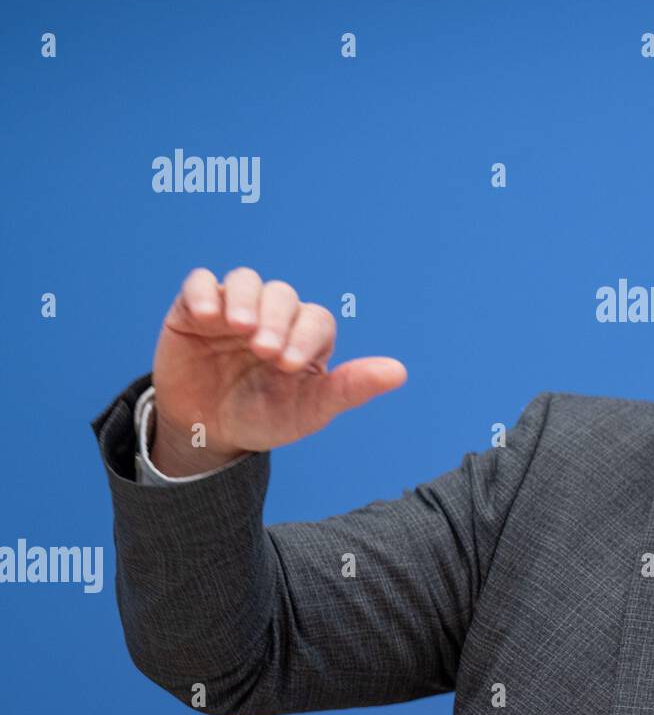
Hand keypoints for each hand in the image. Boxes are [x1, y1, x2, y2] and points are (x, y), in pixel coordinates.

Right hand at [148, 266, 406, 475]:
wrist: (208, 434)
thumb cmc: (265, 418)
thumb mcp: (308, 410)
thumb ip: (350, 388)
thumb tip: (399, 372)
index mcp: (306, 336)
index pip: (316, 319)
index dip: (306, 336)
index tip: (288, 366)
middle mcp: (273, 316)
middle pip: (283, 296)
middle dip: (276, 320)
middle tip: (264, 351)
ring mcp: (235, 309)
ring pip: (246, 280)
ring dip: (245, 299)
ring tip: (240, 327)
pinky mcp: (195, 311)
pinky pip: (200, 284)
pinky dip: (203, 292)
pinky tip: (206, 316)